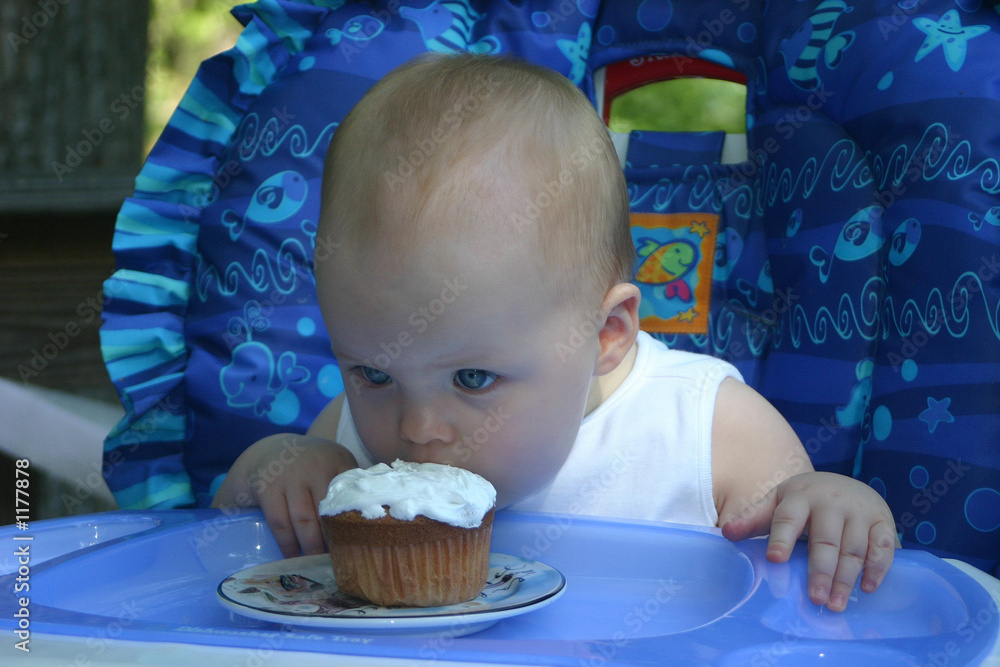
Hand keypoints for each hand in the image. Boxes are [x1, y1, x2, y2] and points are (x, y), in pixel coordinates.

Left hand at [212, 434, 357, 557]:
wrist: (281, 445)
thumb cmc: (258, 479)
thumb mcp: (237, 491)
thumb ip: (223, 516)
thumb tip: (206, 548)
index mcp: (269, 482)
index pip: (281, 522)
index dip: (288, 548)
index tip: (294, 565)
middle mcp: (297, 472)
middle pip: (308, 518)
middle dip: (314, 547)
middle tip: (319, 568)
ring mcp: (323, 466)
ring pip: (332, 506)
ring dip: (336, 532)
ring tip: (339, 554)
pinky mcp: (343, 462)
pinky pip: (351, 492)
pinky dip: (353, 511)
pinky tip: (353, 529)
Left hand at [720, 471, 896, 611]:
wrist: (842, 484)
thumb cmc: (802, 501)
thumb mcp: (777, 503)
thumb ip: (754, 519)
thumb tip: (726, 534)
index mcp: (800, 495)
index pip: (788, 518)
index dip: (782, 538)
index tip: (775, 559)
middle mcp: (831, 501)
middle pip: (825, 540)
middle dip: (820, 570)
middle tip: (815, 599)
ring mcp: (859, 511)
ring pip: (853, 548)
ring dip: (846, 578)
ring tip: (835, 604)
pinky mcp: (882, 521)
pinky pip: (883, 547)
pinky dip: (877, 568)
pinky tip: (867, 588)